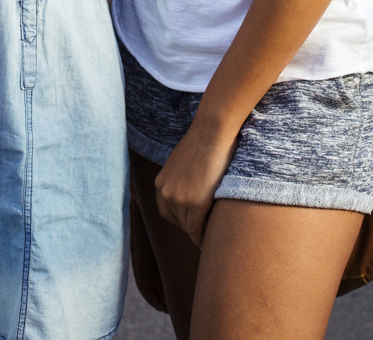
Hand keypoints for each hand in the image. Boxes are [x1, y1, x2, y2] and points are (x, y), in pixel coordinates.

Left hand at [154, 116, 237, 248]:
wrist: (212, 132)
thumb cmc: (203, 141)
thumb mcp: (181, 161)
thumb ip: (179, 177)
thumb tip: (187, 185)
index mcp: (160, 182)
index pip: (165, 210)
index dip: (178, 218)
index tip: (190, 223)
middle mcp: (165, 192)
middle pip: (175, 220)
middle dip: (187, 226)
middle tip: (202, 231)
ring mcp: (179, 199)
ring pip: (187, 227)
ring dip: (196, 233)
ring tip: (208, 237)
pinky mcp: (195, 204)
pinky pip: (196, 230)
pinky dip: (201, 238)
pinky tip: (208, 241)